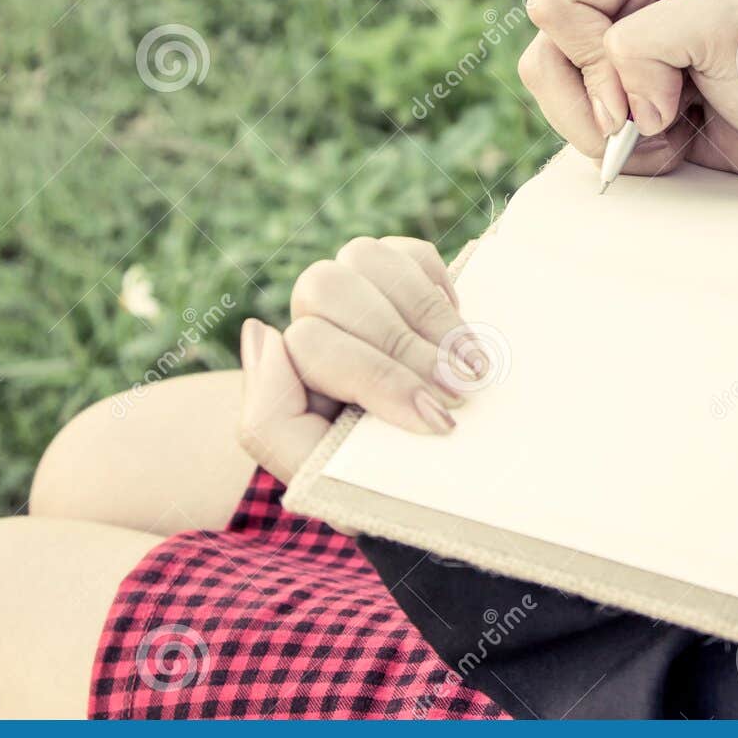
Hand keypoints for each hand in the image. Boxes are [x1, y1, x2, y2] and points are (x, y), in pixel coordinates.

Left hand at [238, 237, 474, 482]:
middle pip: (328, 286)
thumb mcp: (317, 475)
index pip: (312, 341)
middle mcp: (314, 322)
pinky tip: (463, 340)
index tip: (433, 421)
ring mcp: (358, 295)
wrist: (427, 486)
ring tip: (471, 369)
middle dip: (402, 343)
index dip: (379, 377)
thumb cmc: (371, 484)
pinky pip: (411, 251)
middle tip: (458, 394)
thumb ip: (267, 419)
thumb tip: (265, 331)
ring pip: (364, 256)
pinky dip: (440, 287)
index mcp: (290, 368)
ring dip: (425, 312)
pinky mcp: (402, 279)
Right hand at [518, 0, 737, 182]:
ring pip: (553, 98)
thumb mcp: (731, 30)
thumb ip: (654, 41)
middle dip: (602, 106)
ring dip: (612, 134)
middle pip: (546, 58)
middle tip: (665, 115)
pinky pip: (576, 129)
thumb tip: (617, 102)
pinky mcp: (615, 94)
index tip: (659, 91)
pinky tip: (669, 140)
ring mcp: (611, 49)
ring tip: (673, 127)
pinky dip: (622, 152)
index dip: (595, 58)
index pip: (559, 4)